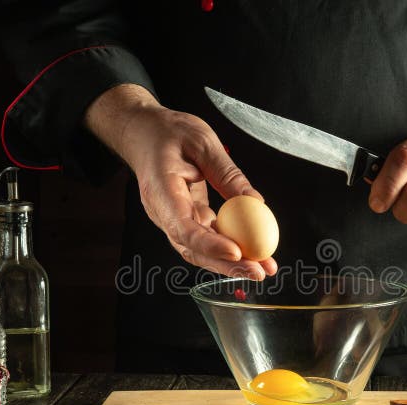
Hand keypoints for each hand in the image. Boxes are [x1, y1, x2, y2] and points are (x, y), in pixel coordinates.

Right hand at [86, 84, 277, 278]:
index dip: (210, 244)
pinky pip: (207, 238)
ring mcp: (173, 218)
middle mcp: (163, 212)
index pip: (183, 227)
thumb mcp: (203, 141)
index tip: (237, 252)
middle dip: (227, 265)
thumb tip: (256, 203)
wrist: (144, 133)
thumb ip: (227, 173)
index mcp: (161, 191)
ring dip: (231, 263)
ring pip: (201, 249)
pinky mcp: (186, 218)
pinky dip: (229, 248)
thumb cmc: (168, 132)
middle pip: (193, 249)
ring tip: (263, 268)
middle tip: (259, 272)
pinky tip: (253, 254)